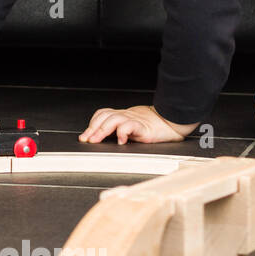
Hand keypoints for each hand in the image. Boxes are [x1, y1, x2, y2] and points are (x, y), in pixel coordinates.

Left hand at [78, 105, 198, 144]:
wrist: (171, 123)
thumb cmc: (151, 127)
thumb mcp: (130, 127)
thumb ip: (117, 130)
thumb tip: (99, 140)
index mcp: (122, 115)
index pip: (102, 115)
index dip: (91, 124)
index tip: (84, 136)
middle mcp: (126, 116)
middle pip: (104, 117)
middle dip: (93, 128)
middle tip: (87, 139)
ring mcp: (134, 120)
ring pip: (114, 119)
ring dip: (102, 130)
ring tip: (97, 140)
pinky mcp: (143, 127)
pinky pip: (130, 126)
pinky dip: (122, 132)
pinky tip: (120, 141)